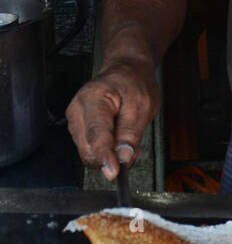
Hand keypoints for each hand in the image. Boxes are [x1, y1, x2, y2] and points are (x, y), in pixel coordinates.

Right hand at [66, 61, 160, 179]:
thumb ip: (131, 133)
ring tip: (128, 138)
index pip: (96, 134)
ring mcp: (75, 120)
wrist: (125, 71)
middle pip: (88, 150)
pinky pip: (90, 150)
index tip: (113, 172)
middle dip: (112, 157)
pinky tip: (119, 139)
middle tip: (134, 149)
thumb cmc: (134, 83)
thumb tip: (123, 158)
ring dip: (111, 155)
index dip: (105, 156)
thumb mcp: (143, 105)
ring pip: (89, 154)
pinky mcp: (78, 128)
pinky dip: (107, 151)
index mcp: (94, 98)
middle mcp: (78, 110)